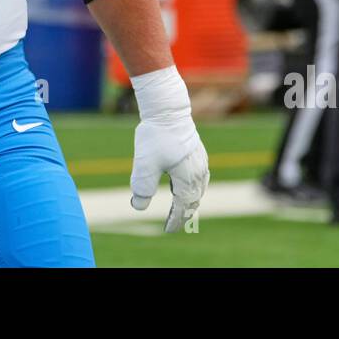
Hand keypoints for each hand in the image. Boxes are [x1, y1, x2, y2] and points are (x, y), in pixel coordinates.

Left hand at [129, 66, 208, 231]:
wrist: (167, 108)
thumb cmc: (156, 136)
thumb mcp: (145, 165)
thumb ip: (142, 188)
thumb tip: (138, 206)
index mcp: (188, 178)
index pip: (184, 207)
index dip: (176, 220)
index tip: (168, 230)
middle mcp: (198, 171)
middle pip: (194, 200)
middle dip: (184, 213)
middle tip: (174, 223)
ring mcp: (200, 160)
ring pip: (198, 188)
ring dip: (189, 201)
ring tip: (180, 208)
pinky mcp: (197, 151)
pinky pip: (198, 176)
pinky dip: (192, 187)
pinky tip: (182, 185)